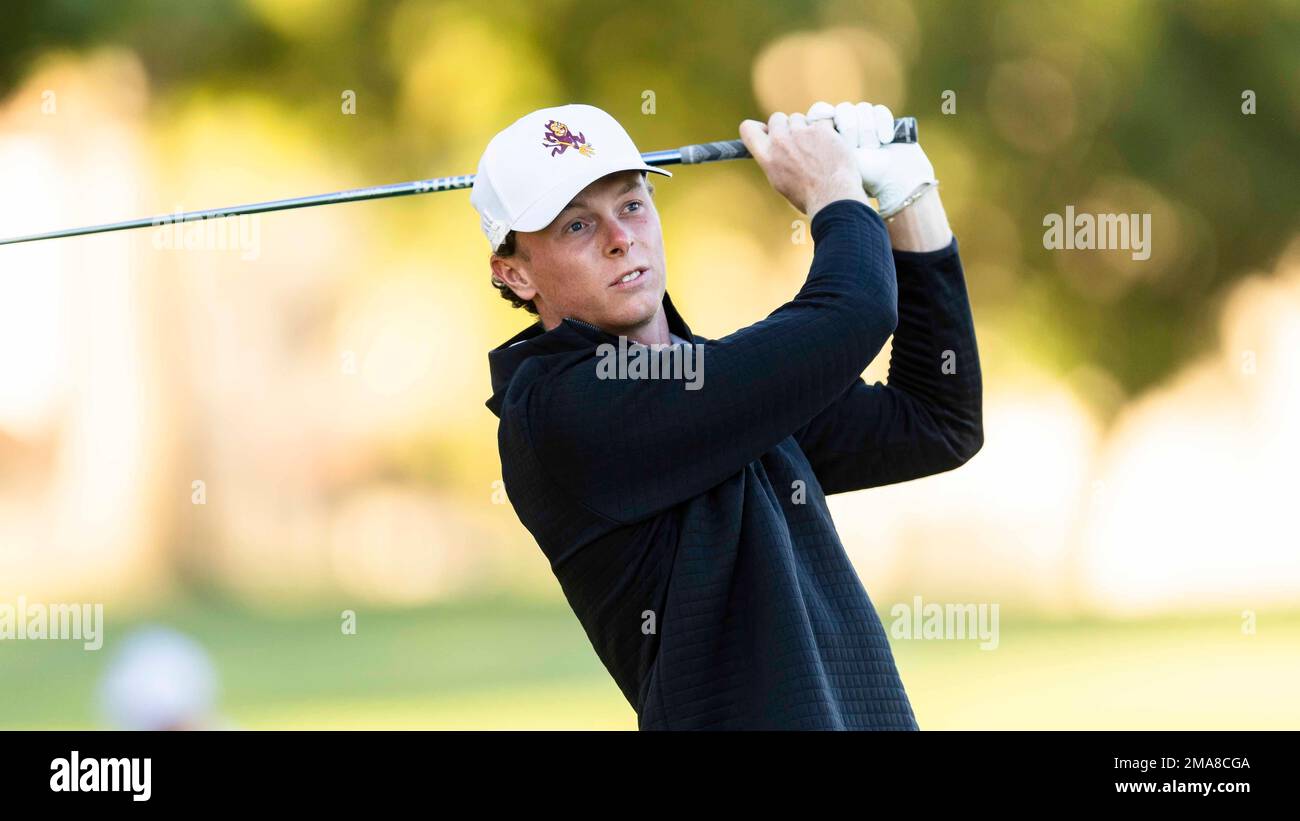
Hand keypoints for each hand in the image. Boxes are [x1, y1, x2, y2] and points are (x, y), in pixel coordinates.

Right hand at [738, 111, 869, 218]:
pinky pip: (821, 121)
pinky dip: (826, 131)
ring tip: (817, 149)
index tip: (768, 131)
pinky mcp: (821, 129)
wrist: (832, 197)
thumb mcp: (780, 181)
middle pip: (777, 118)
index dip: (759, 127)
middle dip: (786, 126)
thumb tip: (773, 148)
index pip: (748, 128)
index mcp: (767, 156)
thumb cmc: (808, 196)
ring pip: (799, 118)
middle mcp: (780, 141)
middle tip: (799, 142)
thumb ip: (774, 160)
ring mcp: (801, 133)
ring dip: (806, 128)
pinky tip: (831, 147)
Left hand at [806, 100, 936, 216]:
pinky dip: (883, 125)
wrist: (890, 184)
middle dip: (851, 129)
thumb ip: (814, 146)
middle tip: (856, 146)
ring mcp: (866, 123)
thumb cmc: (855, 181)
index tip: (827, 117)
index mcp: (827, 138)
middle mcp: (846, 128)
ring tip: (872, 149)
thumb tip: (807, 125)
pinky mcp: (884, 121)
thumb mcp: (829, 164)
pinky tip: (885, 140)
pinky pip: (879, 111)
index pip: (820, 112)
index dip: (823, 114)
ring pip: (862, 109)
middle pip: (843, 110)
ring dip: (868, 131)